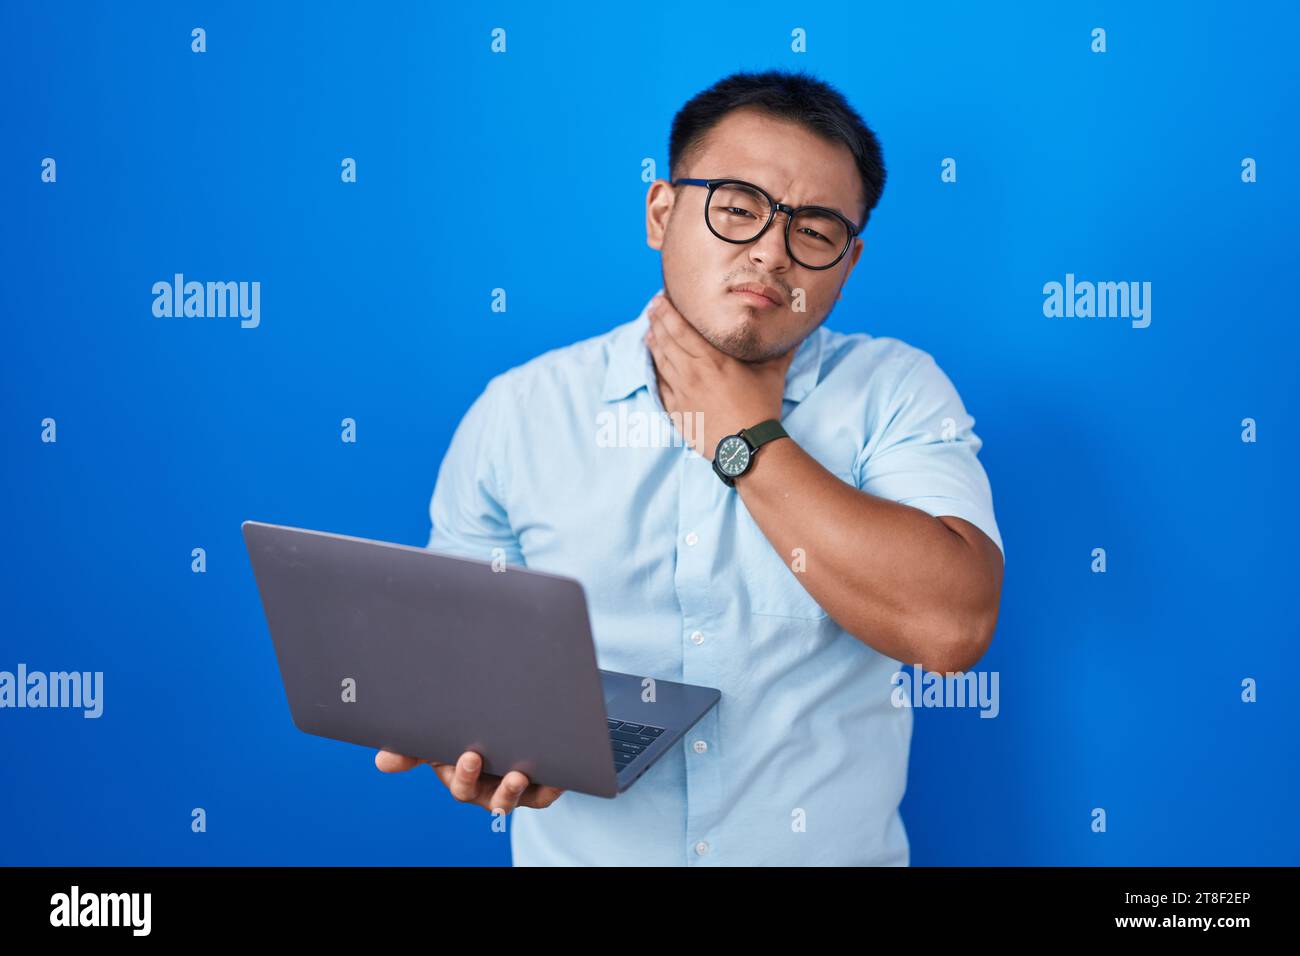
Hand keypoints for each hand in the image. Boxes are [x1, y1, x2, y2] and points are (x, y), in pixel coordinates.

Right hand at [375, 749, 565, 813]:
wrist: (501, 728)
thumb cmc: (463, 737)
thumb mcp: (438, 741)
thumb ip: (412, 749)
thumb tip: (381, 761)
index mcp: (463, 778)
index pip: (461, 784)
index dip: (464, 775)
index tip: (468, 757)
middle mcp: (488, 789)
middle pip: (489, 797)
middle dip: (491, 784)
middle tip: (485, 760)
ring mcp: (514, 789)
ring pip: (515, 799)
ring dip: (515, 790)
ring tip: (519, 775)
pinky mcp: (540, 787)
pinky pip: (546, 793)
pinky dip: (553, 785)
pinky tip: (559, 776)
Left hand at [644, 291, 794, 458]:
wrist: (748, 447)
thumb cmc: (762, 409)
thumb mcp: (773, 374)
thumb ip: (781, 351)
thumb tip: (795, 333)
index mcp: (712, 360)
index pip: (681, 329)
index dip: (668, 312)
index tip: (660, 300)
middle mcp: (692, 373)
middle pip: (666, 341)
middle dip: (657, 322)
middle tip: (651, 308)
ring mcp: (681, 393)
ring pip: (660, 362)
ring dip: (653, 343)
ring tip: (649, 331)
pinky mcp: (677, 411)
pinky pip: (660, 386)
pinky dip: (655, 371)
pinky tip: (653, 363)